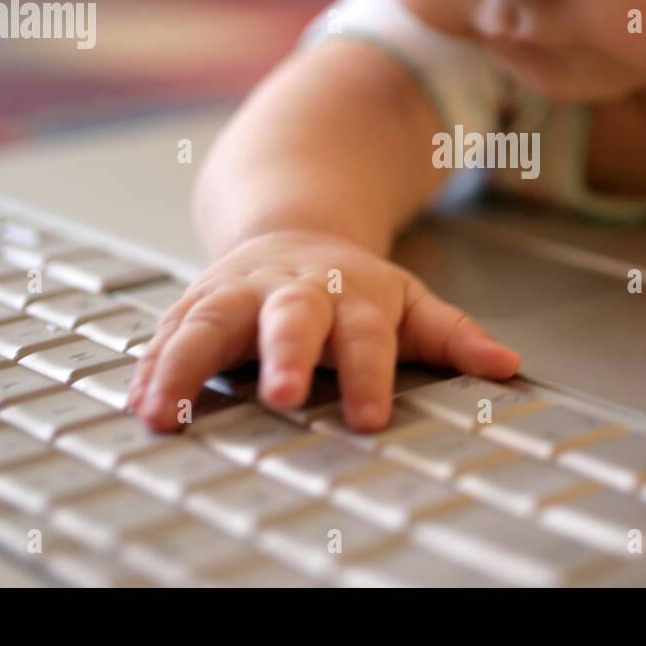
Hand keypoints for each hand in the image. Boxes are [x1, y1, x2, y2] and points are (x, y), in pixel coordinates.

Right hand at [125, 229, 520, 431]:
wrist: (295, 227)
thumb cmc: (357, 285)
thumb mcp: (410, 301)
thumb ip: (454, 335)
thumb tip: (508, 365)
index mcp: (354, 294)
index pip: (367, 338)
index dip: (368, 376)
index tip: (369, 418)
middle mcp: (294, 290)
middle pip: (290, 317)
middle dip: (284, 354)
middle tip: (281, 394)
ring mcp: (241, 291)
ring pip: (209, 321)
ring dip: (185, 365)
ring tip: (162, 412)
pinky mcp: (198, 300)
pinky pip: (169, 331)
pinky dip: (151, 366)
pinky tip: (137, 402)